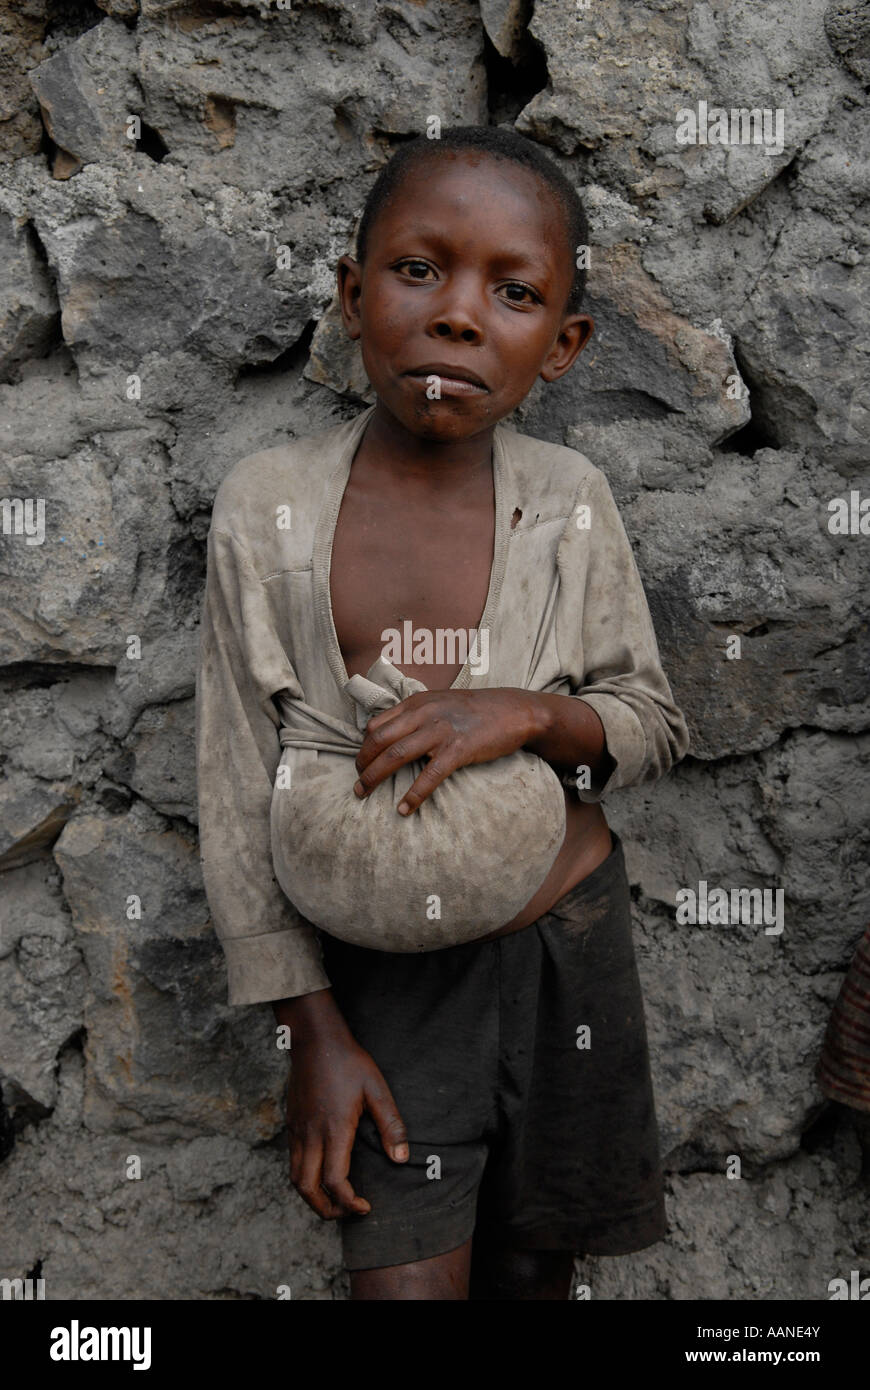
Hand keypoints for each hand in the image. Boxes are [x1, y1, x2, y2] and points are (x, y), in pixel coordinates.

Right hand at [285, 1027, 408, 1219]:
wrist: (315, 1041)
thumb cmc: (349, 1063)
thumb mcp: (377, 1090)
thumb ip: (391, 1125)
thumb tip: (401, 1158)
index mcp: (334, 1129)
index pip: (335, 1181)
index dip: (349, 1203)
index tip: (364, 1207)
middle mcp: (311, 1134)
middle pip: (307, 1188)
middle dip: (326, 1210)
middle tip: (346, 1213)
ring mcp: (297, 1130)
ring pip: (294, 1178)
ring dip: (311, 1197)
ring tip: (333, 1201)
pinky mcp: (291, 1124)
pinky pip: (292, 1161)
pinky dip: (303, 1178)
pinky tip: (321, 1173)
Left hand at [353, 687, 543, 814]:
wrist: (514, 710)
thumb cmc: (477, 710)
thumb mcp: (440, 702)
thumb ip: (417, 714)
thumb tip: (393, 734)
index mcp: (417, 703)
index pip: (377, 725)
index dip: (364, 746)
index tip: (361, 763)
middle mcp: (424, 713)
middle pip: (380, 740)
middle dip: (362, 764)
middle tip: (357, 783)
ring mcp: (441, 731)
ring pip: (396, 755)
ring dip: (375, 777)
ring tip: (363, 793)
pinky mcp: (459, 749)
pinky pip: (430, 775)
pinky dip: (414, 794)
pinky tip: (404, 808)